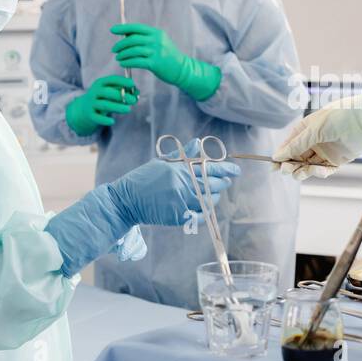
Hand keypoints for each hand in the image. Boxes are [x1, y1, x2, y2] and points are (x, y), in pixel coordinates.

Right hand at [66, 75, 136, 135]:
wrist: (85, 109)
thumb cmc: (104, 98)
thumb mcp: (112, 92)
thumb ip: (124, 91)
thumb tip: (137, 92)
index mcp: (100, 83)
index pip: (111, 80)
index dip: (122, 81)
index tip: (132, 84)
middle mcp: (95, 92)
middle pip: (107, 92)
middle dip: (121, 95)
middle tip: (133, 100)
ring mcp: (92, 103)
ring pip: (104, 105)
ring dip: (117, 107)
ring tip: (128, 110)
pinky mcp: (90, 114)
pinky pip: (97, 117)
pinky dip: (105, 120)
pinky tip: (112, 122)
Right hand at [108, 141, 240, 226]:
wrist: (125, 201)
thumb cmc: (142, 179)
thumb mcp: (161, 163)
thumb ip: (181, 155)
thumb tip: (197, 143)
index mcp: (178, 169)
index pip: (208, 167)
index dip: (225, 168)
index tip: (236, 170)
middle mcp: (181, 185)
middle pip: (211, 184)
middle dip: (222, 182)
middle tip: (227, 181)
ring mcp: (180, 201)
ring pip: (208, 200)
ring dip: (214, 197)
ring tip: (214, 193)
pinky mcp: (177, 217)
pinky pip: (200, 216)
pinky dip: (206, 213)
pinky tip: (206, 208)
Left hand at [111, 23, 220, 100]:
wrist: (182, 69)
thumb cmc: (168, 56)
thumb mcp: (160, 43)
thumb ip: (146, 38)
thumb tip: (126, 36)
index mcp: (157, 33)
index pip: (137, 28)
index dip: (123, 28)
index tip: (112, 30)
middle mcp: (156, 41)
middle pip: (133, 40)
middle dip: (120, 44)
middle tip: (114, 49)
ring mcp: (156, 52)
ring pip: (133, 51)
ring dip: (122, 54)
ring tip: (118, 58)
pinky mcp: (155, 63)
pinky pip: (136, 61)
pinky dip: (127, 62)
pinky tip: (123, 64)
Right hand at [273, 97, 361, 178]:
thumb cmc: (338, 117)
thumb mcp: (313, 130)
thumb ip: (296, 145)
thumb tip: (276, 156)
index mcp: (305, 130)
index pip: (289, 145)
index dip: (281, 156)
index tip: (274, 166)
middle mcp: (314, 141)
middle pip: (296, 158)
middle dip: (290, 165)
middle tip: (287, 170)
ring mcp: (325, 151)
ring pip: (308, 165)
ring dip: (303, 171)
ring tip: (301, 173)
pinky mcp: (336, 160)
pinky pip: (324, 170)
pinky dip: (319, 172)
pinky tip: (319, 171)